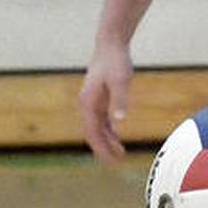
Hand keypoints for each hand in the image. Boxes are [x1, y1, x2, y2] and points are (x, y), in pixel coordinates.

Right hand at [79, 40, 131, 163]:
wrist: (111, 44)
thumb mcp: (121, 80)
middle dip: (103, 149)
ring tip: (120, 154)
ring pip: (97, 128)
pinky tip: (117, 139)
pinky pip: (102, 120)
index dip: (100, 148)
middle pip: (93, 133)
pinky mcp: (99, 98)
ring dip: (106, 142)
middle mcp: (87, 104)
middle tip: (117, 163)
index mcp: (88, 103)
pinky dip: (108, 131)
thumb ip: (120, 99)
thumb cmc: (116, 61)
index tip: (111, 161)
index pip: (92, 132)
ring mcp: (92, 102)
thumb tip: (119, 121)